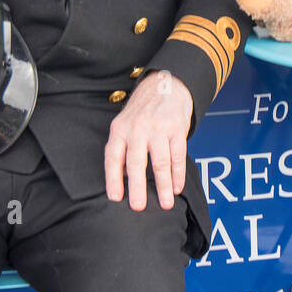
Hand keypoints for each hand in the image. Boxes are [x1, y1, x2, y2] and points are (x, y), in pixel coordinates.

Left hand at [104, 71, 192, 211]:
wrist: (165, 85)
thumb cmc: (142, 110)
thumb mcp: (125, 123)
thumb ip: (122, 147)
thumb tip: (121, 179)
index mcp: (120, 129)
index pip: (113, 157)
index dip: (113, 179)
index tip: (115, 198)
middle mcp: (138, 128)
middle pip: (136, 162)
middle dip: (137, 187)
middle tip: (138, 206)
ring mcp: (158, 128)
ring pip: (160, 162)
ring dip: (163, 186)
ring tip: (165, 203)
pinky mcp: (177, 129)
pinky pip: (177, 155)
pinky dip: (178, 174)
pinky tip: (177, 187)